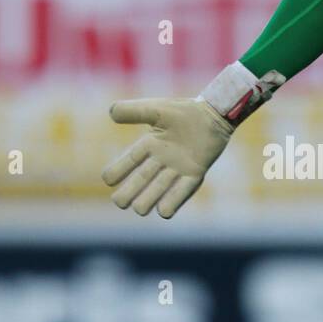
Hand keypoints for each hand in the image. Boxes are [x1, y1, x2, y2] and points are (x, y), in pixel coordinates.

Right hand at [102, 96, 232, 218]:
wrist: (214, 114)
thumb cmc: (184, 111)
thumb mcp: (156, 109)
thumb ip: (134, 110)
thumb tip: (111, 111)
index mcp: (150, 144)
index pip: (130, 160)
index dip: (118, 170)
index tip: (108, 180)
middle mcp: (161, 160)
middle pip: (142, 180)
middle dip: (130, 192)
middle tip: (120, 202)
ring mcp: (178, 168)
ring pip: (159, 188)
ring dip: (148, 199)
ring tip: (139, 209)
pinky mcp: (195, 173)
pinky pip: (183, 190)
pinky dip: (174, 201)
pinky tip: (163, 212)